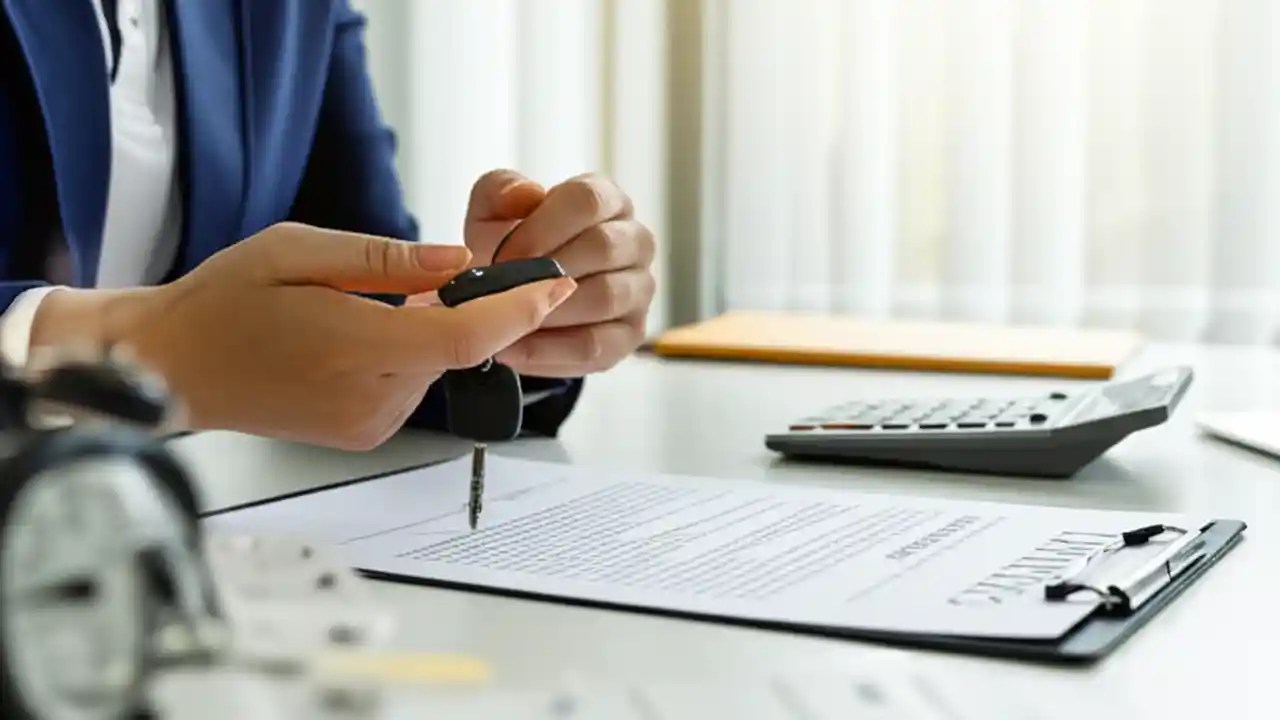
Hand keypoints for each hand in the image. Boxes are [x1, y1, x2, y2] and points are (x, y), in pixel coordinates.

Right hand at [28, 222, 576, 449]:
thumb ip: (386, 259)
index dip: (518, 310)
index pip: (465, 337)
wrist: (174, 368)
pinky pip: (411, 386)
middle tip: (432, 272)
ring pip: (435, 367)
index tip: (553, 283)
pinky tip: (360, 336)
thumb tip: (456, 262)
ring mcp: (368, 424)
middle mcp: (370, 398)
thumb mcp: (298, 251)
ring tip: (367, 305)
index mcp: (355, 347)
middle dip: (463, 308)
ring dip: (429, 332)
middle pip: (455, 349)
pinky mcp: (364, 434)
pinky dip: (407, 355)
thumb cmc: (224, 303)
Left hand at [461, 169, 655, 376]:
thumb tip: (527, 194)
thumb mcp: (493, 213)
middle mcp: (634, 241)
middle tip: (503, 291)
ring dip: (549, 311)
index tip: (505, 255)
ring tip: (507, 322)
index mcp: (607, 201)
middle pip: (603, 247)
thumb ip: (499, 191)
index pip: (588, 200)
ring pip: (605, 298)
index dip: (543, 227)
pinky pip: (596, 346)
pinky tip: (514, 351)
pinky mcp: (630, 335)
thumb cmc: (514, 248)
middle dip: (545, 271)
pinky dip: (549, 352)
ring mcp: (639, 289)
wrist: (519, 301)